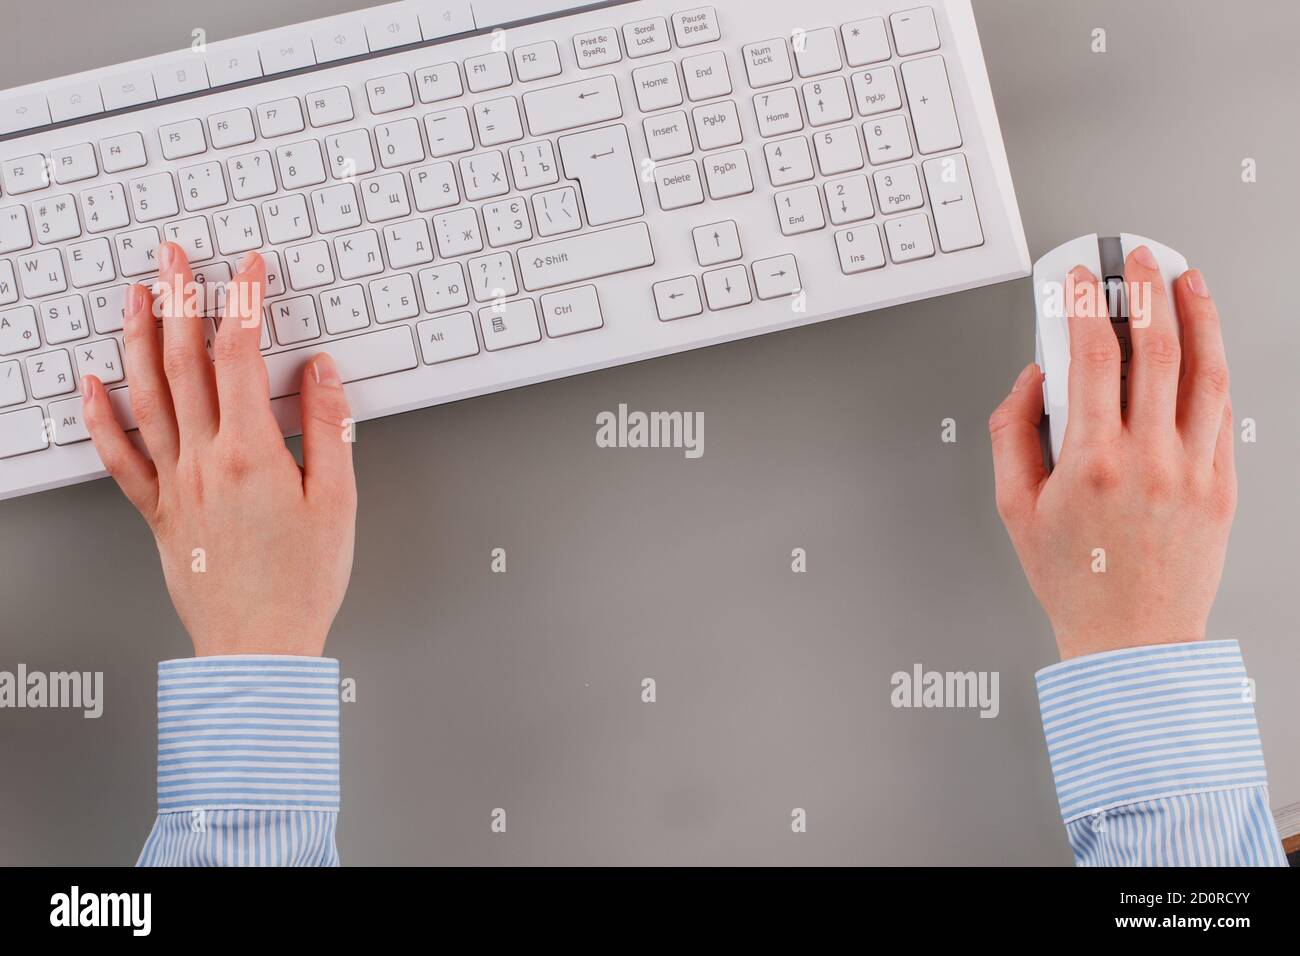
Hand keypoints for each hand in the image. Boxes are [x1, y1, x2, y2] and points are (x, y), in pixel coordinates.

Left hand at [82, 243, 356, 656]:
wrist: (258, 645)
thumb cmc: (301, 582)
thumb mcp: (337, 501)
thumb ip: (327, 429)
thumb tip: (320, 373)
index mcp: (251, 454)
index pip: (240, 356)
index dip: (243, 303)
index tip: (249, 270)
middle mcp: (204, 461)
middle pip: (185, 363)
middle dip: (181, 300)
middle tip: (176, 258)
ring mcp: (174, 484)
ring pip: (146, 397)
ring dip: (139, 340)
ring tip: (137, 297)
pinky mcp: (157, 511)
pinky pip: (119, 457)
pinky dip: (101, 417)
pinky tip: (92, 386)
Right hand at [989, 247, 1233, 659]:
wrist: (1133, 640)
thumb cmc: (1074, 581)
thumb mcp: (1013, 508)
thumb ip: (1013, 435)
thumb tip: (1033, 381)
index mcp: (1093, 463)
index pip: (1092, 358)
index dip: (1084, 305)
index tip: (1077, 279)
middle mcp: (1150, 459)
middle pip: (1156, 349)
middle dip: (1145, 289)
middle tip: (1138, 257)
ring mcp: (1194, 470)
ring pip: (1204, 372)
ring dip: (1196, 315)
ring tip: (1186, 279)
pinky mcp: (1222, 485)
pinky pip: (1222, 411)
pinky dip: (1215, 367)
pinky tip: (1207, 344)